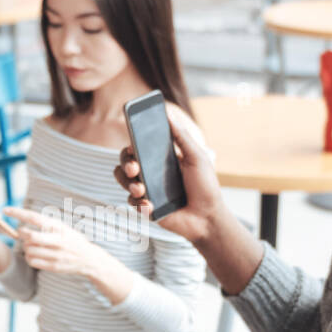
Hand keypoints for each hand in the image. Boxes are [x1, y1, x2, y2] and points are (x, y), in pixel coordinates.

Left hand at [3, 205, 107, 277]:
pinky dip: (29, 258)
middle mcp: (58, 240)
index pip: (35, 217)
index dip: (18, 213)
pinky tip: (34, 255)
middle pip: (31, 236)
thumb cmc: (71, 240)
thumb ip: (46, 225)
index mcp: (58, 227)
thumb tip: (24, 221)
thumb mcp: (62, 228)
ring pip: (30, 250)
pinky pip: (33, 262)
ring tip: (31, 246)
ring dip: (26, 247)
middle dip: (22, 234)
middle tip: (23, 234)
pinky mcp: (55, 266)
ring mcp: (57, 254)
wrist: (89, 259)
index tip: (5, 210)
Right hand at [114, 107, 224, 244]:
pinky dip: (139, 204)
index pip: (139, 146)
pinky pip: (132, 203)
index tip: (132, 144)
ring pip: (124, 181)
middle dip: (126, 163)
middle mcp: (151, 172)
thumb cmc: (206, 186)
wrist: (208, 217)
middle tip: (136, 169)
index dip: (131, 144)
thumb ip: (182, 137)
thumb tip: (168, 114)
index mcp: (161, 158)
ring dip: (128, 184)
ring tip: (141, 190)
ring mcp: (147, 190)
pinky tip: (150, 206)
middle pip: (125, 162)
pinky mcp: (146, 207)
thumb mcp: (197, 157)